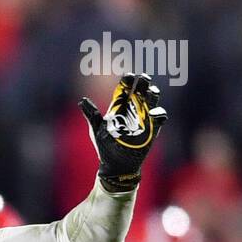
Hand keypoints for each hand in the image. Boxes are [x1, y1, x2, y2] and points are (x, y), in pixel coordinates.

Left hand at [79, 73, 167, 191]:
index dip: (128, 81)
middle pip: (140, 91)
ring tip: (151, 91)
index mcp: (118, 107)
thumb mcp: (97, 129)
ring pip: (152, 101)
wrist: (116, 165)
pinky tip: (154, 113)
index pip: (124, 89)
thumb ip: (91, 114)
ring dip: (153, 94)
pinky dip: (159, 113)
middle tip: (144, 78)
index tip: (129, 76)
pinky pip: (159, 117)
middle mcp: (132, 110)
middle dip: (143, 83)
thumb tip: (82, 100)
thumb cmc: (105, 146)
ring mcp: (143, 118)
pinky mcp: (152, 129)